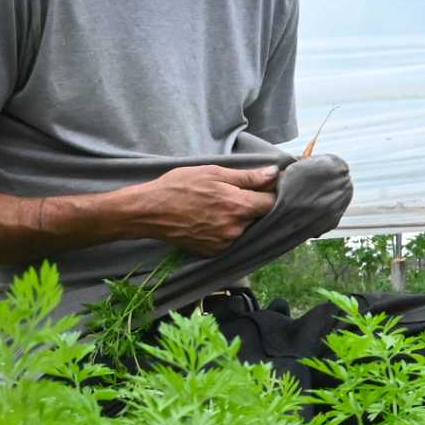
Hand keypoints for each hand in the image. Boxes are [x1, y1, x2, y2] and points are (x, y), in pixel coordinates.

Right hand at [135, 164, 277, 255]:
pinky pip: (230, 239)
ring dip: (240, 218)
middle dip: (254, 205)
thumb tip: (275, 174)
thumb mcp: (213, 173)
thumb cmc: (179, 186)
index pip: (271, 202)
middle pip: (259, 216)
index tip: (267, 185)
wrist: (149, 211)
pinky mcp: (214, 251)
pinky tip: (212, 218)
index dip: (272, 192)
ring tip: (220, 205)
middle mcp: (235, 228)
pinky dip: (227, 229)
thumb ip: (247, 177)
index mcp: (237, 206)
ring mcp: (225, 242)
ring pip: (245, 228)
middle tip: (236, 193)